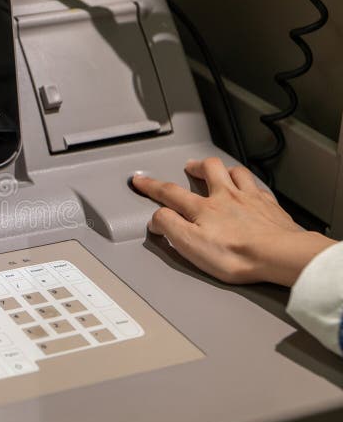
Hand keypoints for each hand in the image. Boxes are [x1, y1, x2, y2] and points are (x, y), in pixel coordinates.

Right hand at [132, 158, 335, 285]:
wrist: (280, 255)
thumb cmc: (237, 254)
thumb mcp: (190, 245)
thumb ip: (169, 227)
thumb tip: (155, 218)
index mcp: (203, 208)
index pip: (170, 192)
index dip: (152, 185)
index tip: (141, 180)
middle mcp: (226, 197)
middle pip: (208, 170)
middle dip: (195, 167)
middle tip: (189, 167)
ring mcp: (250, 199)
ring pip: (235, 172)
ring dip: (223, 169)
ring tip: (219, 171)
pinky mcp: (270, 207)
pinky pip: (258, 187)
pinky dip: (250, 184)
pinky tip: (250, 189)